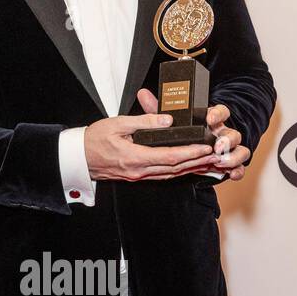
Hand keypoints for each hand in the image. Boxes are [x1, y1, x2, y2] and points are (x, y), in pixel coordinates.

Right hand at [83, 89, 249, 181]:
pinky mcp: (138, 176)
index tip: (206, 148)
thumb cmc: (94, 139)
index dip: (190, 153)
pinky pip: (163, 175)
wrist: (78, 158)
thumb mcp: (117, 124)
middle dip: (198, 162)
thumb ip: (143, 122)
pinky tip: (191, 167)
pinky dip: (180, 171)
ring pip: (172, 174)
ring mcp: (139, 176)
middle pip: (175, 168)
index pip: (169, 157)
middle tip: (218, 156)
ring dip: (192, 168)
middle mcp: (139, 171)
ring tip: (211, 161)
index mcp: (134, 158)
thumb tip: (167, 120)